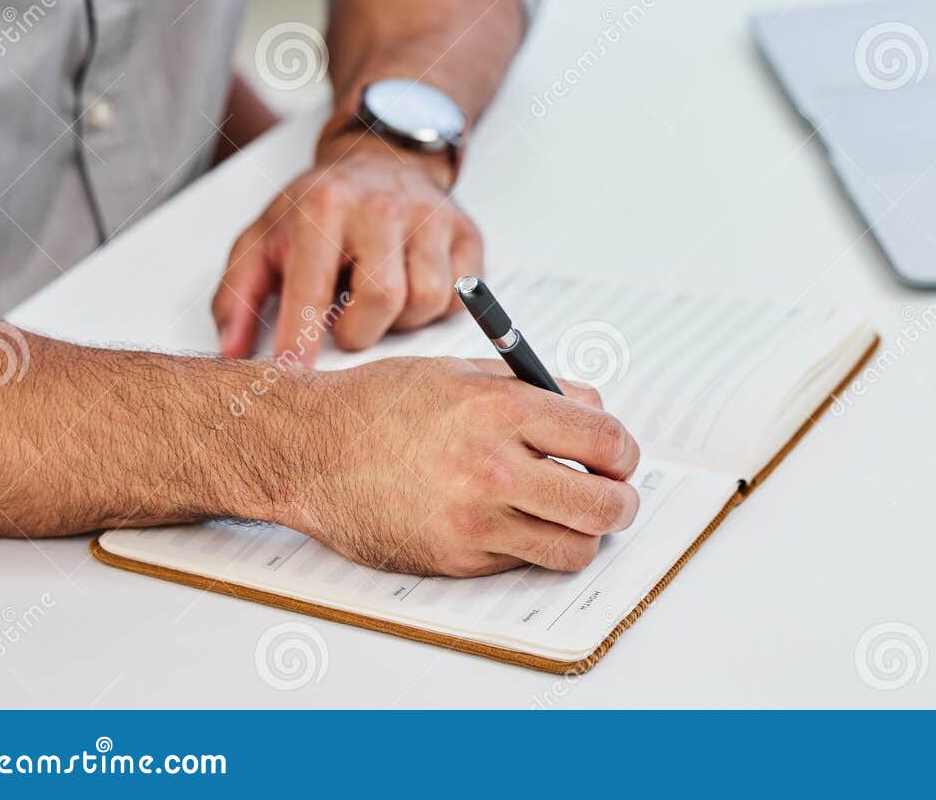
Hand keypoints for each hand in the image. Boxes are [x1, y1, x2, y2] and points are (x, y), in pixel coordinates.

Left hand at [213, 135, 481, 362]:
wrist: (380, 158)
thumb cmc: (320, 206)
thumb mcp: (264, 238)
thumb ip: (237, 295)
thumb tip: (230, 351)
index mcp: (323, 208)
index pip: (312, 289)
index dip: (301, 338)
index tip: (294, 373)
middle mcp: (380, 208)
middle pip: (381, 300)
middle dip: (360, 330)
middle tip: (346, 320)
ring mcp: (429, 217)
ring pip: (426, 300)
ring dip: (401, 319)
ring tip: (380, 299)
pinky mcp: (465, 232)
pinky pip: (460, 296)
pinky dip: (436, 306)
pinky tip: (412, 286)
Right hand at [270, 359, 640, 576]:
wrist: (310, 448)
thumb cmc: (383, 405)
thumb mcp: (463, 373)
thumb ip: (537, 391)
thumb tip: (596, 415)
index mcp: (503, 410)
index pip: (606, 440)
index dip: (625, 452)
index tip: (620, 456)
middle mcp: (494, 469)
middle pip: (603, 504)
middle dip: (621, 501)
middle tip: (614, 495)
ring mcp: (475, 522)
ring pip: (574, 548)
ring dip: (584, 534)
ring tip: (571, 516)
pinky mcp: (456, 559)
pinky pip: (523, 562)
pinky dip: (531, 547)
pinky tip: (514, 523)